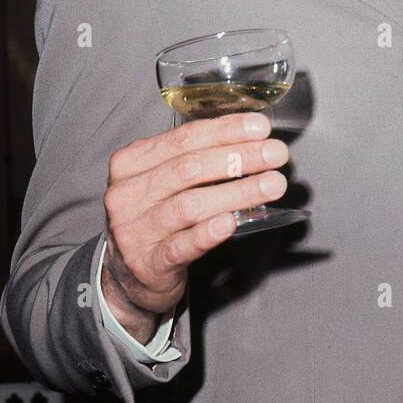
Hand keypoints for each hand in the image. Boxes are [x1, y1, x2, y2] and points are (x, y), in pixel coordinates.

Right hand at [101, 112, 288, 339]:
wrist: (130, 274)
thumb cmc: (155, 215)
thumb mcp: (163, 180)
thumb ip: (194, 158)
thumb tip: (252, 140)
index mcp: (130, 162)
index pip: (182, 138)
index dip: (225, 130)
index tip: (260, 128)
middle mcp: (126, 194)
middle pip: (188, 168)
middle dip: (238, 158)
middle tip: (275, 155)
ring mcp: (133, 231)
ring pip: (189, 205)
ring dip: (237, 192)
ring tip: (272, 185)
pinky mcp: (147, 264)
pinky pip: (181, 246)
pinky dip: (207, 233)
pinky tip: (230, 222)